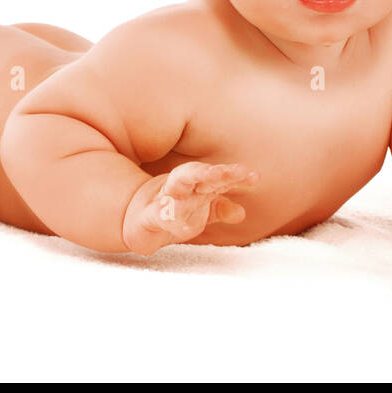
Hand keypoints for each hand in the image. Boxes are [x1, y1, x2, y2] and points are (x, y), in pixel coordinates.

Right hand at [122, 162, 259, 254]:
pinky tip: (173, 215)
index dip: (236, 178)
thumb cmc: (173, 212)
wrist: (137, 221)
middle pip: (202, 176)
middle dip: (219, 173)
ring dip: (197, 178)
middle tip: (239, 171)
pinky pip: (159, 215)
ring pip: (181, 184)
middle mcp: (182, 189)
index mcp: (196, 187)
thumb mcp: (199, 213)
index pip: (219, 180)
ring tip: (216, 175)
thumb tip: (241, 212)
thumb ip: (219, 209)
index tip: (255, 177)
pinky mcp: (149, 218)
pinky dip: (166, 214)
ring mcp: (165, 200)